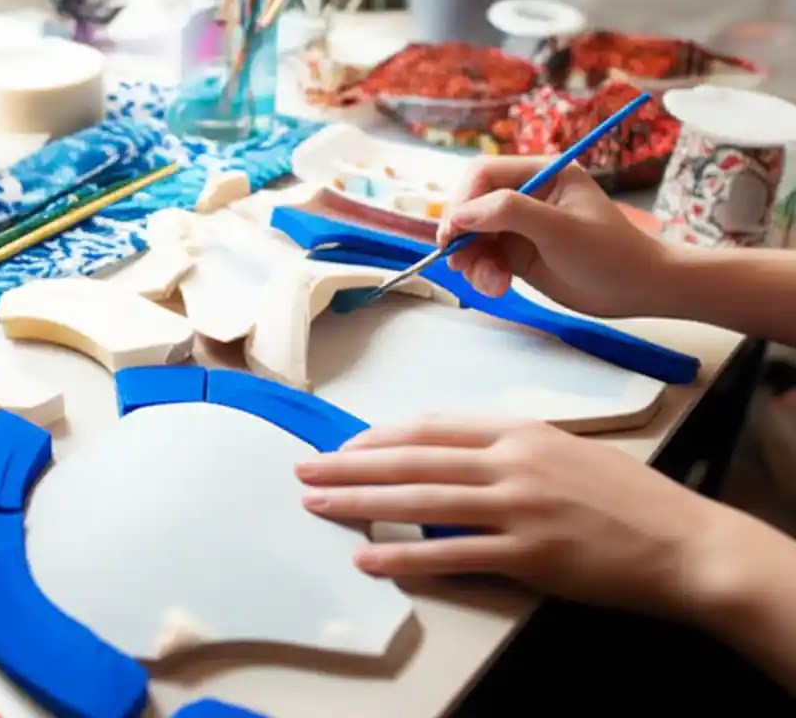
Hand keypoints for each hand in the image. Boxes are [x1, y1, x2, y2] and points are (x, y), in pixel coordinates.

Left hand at [294, 415, 738, 618]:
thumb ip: (502, 452)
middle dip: (351, 463)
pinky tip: (369, 557)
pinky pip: (452, 555)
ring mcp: (519, 507)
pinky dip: (405, 555)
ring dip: (362, 501)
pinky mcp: (528, 554)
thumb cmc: (622, 497)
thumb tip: (445, 461)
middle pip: (413, 458)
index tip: (343, 444)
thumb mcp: (560, 453)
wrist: (681, 540)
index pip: (430, 428)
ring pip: (422, 499)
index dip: (379, 436)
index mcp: (517, 432)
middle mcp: (511, 462)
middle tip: (305, 468)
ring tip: (318, 504)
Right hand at [436, 156, 672, 317]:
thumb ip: (508, 213)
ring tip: (490, 283)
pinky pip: (484, 258)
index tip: (453, 233)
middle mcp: (527, 195)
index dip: (462, 201)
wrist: (636, 290)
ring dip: (472, 260)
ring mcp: (520, 225)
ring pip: (474, 236)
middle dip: (463, 235)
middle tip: (459, 263)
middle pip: (471, 205)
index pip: (483, 174)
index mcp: (541, 173)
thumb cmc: (608, 253)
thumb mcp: (558, 228)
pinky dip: (483, 273)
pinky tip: (497, 287)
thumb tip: (459, 215)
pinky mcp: (517, 253)